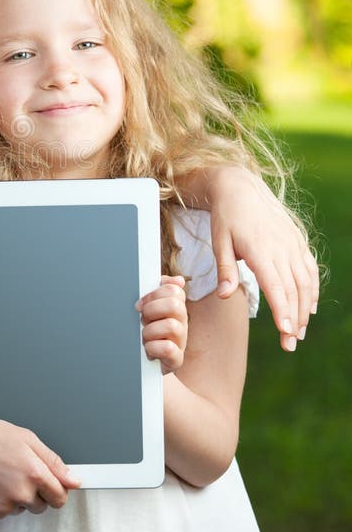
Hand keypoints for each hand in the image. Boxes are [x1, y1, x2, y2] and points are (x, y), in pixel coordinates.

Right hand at [0, 409, 81, 520]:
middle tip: (15, 471)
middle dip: (33, 492)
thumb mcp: (26, 438)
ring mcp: (2, 507)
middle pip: (40, 506)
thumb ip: (53, 462)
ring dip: (13, 497)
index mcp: (34, 474)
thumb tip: (74, 481)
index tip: (49, 485)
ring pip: (18, 509)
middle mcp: (20, 494)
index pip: (60, 497)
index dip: (56, 490)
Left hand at [136, 276, 186, 372]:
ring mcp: (181, 341)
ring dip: (150, 331)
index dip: (154, 294)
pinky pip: (168, 348)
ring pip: (171, 326)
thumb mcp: (150, 308)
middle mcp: (182, 323)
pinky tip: (148, 350)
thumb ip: (160, 290)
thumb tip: (178, 280)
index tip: (140, 304)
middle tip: (143, 320)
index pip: (174, 290)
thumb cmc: (147, 332)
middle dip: (152, 310)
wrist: (143, 363)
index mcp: (176, 308)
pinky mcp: (176, 359)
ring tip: (145, 337)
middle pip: (175, 305)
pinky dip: (153, 348)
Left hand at [207, 168, 318, 351]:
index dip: (283, 311)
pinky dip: (312, 289)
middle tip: (291, 344)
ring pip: (305, 282)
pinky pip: (310, 269)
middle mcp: (281, 248)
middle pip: (293, 290)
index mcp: (260, 250)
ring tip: (299, 332)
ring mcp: (292, 244)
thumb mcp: (218, 241)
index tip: (287, 332)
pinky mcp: (297, 241)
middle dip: (295, 319)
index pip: (276, 287)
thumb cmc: (225, 217)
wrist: (240, 187)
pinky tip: (309, 307)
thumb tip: (226, 296)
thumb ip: (225, 270)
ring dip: (305, 308)